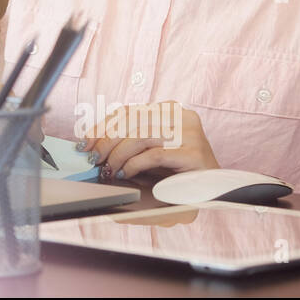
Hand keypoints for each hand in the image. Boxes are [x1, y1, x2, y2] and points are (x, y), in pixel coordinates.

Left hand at [79, 100, 219, 180]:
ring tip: (109, 170)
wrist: (214, 190)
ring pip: (139, 136)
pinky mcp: (194, 153)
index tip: (85, 143)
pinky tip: (126, 174)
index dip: (102, 127)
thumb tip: (93, 144)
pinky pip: (153, 154)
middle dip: (105, 142)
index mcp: (169, 110)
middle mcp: (181, 115)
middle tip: (93, 160)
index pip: (127, 112)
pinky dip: (134, 164)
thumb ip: (129, 140)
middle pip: (130, 122)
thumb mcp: (150, 149)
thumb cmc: (177, 171)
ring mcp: (190, 133)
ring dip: (117, 155)